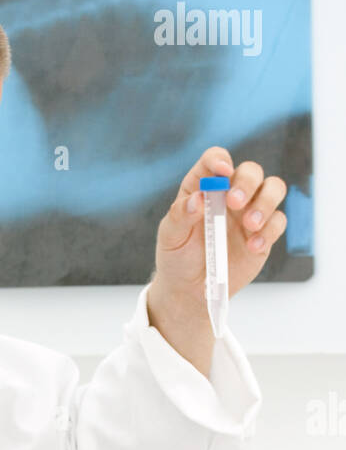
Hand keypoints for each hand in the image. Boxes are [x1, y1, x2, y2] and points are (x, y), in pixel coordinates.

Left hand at [151, 145, 287, 306]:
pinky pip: (278, 221)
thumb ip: (180, 215)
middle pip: (251, 170)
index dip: (220, 160)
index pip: (215, 160)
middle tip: (234, 203)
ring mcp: (249, 212)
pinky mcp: (263, 233)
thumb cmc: (177, 257)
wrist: (190, 290)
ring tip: (250, 225)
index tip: (223, 172)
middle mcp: (230, 194)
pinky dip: (270, 231)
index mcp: (203, 187)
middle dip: (247, 182)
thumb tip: (198, 198)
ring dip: (266, 202)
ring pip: (274, 188)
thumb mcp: (170, 237)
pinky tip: (253, 247)